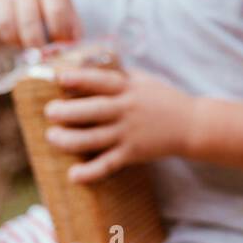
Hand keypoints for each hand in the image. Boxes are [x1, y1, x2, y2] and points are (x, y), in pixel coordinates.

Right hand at [0, 0, 80, 49]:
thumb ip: (71, 21)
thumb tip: (75, 45)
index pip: (57, 12)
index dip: (60, 34)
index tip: (60, 45)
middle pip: (30, 21)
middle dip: (36, 43)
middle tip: (39, 53)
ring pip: (6, 24)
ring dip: (14, 40)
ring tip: (21, 43)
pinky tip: (2, 38)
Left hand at [42, 66, 194, 180]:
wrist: (192, 125)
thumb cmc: (164, 99)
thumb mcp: (144, 81)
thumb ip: (119, 76)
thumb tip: (89, 67)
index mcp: (129, 89)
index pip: (102, 81)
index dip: (80, 78)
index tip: (60, 78)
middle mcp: (127, 110)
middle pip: (93, 111)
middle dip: (67, 112)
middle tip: (50, 112)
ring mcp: (129, 133)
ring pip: (94, 139)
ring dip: (69, 140)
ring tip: (52, 138)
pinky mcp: (133, 153)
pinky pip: (108, 164)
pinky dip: (90, 171)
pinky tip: (73, 175)